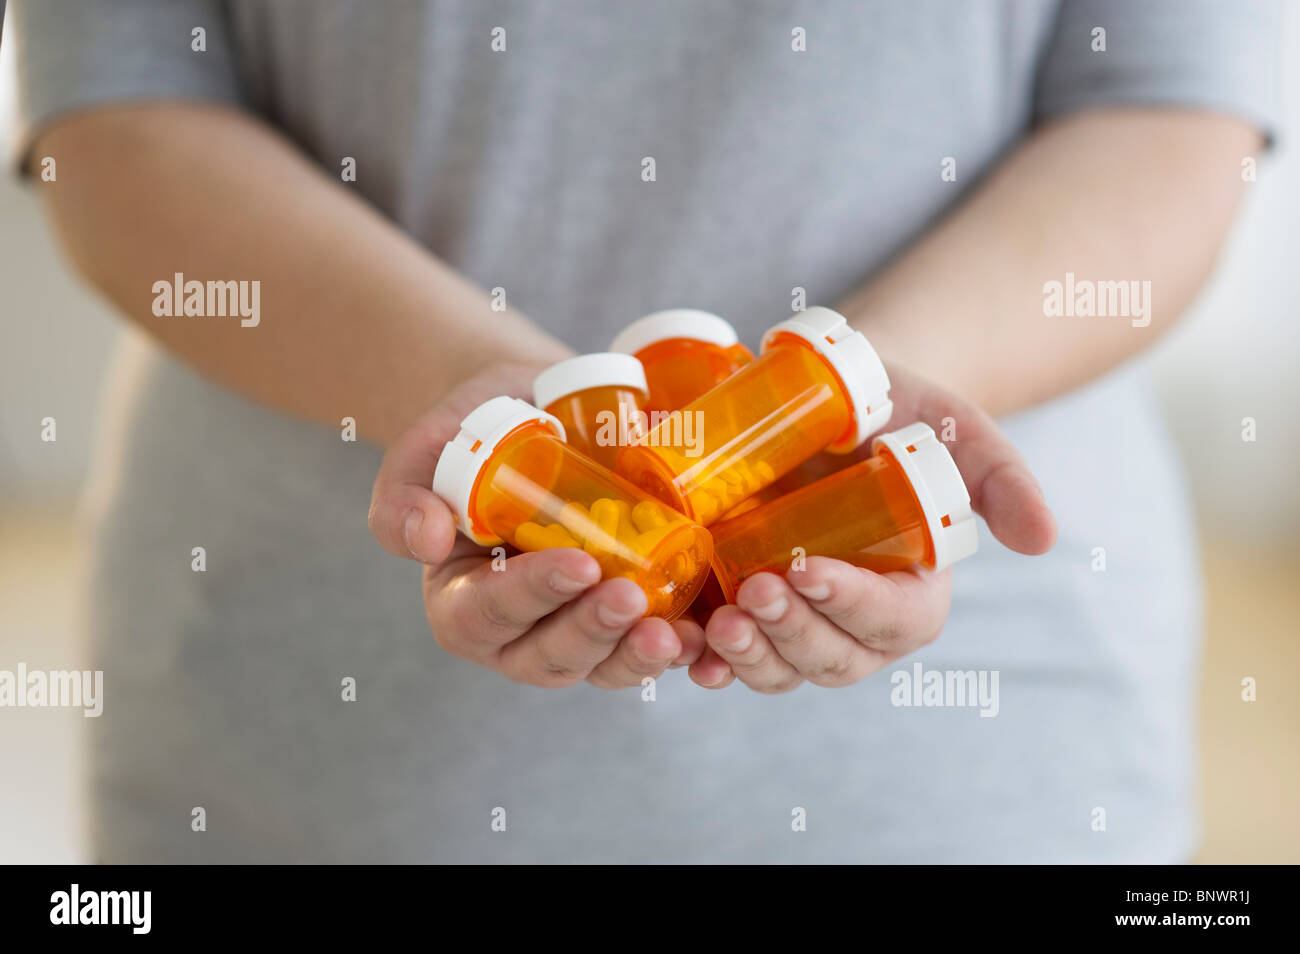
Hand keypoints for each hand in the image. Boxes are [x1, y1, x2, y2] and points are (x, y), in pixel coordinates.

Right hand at [368, 362, 704, 687]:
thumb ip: (404, 490)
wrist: (541, 406)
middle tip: (629, 597)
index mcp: (462, 598)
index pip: (485, 615)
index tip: (576, 564)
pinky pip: (650, 649)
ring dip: (638, 657)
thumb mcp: (428, 446)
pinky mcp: (629, 618)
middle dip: (592, 633)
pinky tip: (707, 636)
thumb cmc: (478, 428)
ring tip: (673, 633)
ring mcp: (578, 629)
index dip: (530, 597)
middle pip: (549, 656)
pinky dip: (682, 653)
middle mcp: (519, 630)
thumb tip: (424, 542)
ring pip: (603, 666)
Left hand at [689, 362, 1056, 691]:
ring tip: (716, 625)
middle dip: (791, 634)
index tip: (810, 569)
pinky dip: (701, 660)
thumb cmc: (896, 413)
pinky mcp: (742, 610)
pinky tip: (680, 649)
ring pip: (776, 667)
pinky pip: (724, 654)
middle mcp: (852, 621)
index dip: (852, 604)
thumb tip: (1045, 538)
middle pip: (830, 657)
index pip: (892, 620)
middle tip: (754, 594)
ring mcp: (794, 623)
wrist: (824, 399)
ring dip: (746, 657)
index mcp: (911, 591)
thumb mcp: (951, 428)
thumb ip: (998, 474)